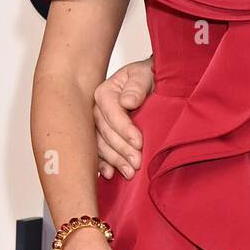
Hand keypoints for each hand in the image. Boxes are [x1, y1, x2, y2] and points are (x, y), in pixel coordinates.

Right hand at [94, 56, 154, 178]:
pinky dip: (103, 164)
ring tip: (130, 172)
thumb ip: (137, 86)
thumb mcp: (145, 75)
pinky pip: (98, 152)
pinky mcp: (102, 137)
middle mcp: (97, 109)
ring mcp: (97, 125)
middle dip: (121, 149)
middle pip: (104, 132)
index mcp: (104, 92)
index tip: (139, 142)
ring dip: (114, 160)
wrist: (152, 83)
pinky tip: (110, 174)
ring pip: (100, 145)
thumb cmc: (148, 77)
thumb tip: (127, 102)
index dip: (124, 128)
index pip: (111, 113)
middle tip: (137, 163)